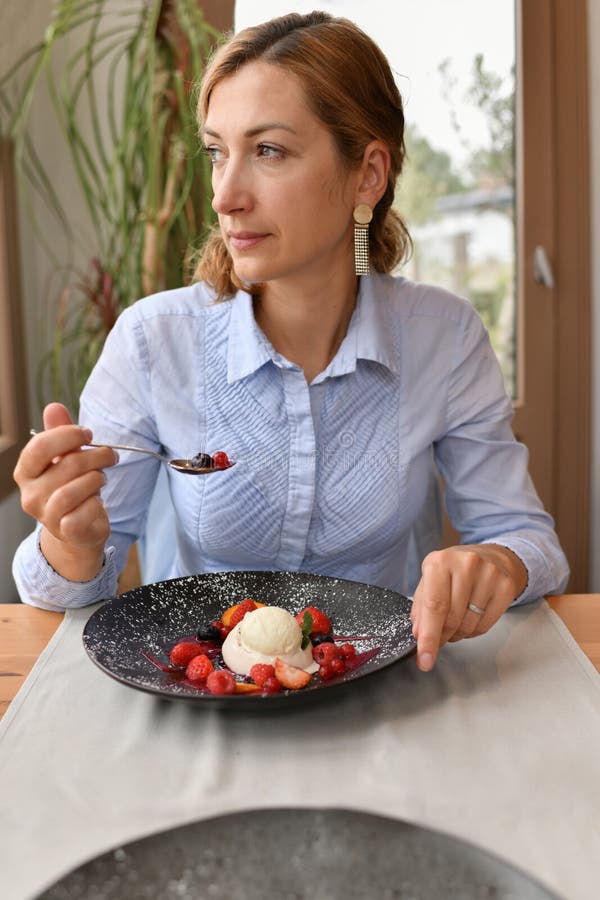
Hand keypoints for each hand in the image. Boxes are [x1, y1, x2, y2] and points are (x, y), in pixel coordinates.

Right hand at [13, 402, 117, 580]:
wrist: (77, 530)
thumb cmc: (71, 487)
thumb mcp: (65, 458)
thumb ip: (60, 432)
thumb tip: (54, 406)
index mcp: (26, 472)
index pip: (40, 447)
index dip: (68, 435)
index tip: (87, 434)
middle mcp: (30, 495)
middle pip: (66, 465)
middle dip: (95, 455)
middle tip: (109, 455)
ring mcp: (46, 516)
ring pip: (75, 489)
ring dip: (97, 478)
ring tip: (102, 478)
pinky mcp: (66, 531)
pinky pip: (85, 511)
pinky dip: (97, 503)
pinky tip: (98, 501)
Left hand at [410, 544, 527, 671]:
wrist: (491, 557)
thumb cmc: (455, 571)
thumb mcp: (430, 579)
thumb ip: (421, 606)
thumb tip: (419, 635)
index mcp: (440, 562)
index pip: (433, 606)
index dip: (428, 636)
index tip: (425, 659)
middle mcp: (466, 565)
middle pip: (451, 619)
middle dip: (441, 636)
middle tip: (438, 638)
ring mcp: (489, 575)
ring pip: (468, 625)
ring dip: (457, 634)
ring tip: (455, 622)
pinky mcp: (505, 587)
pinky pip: (485, 626)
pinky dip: (473, 631)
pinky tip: (471, 619)